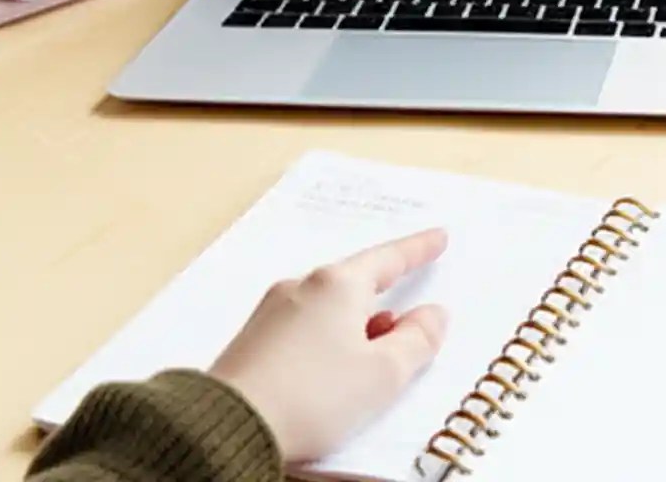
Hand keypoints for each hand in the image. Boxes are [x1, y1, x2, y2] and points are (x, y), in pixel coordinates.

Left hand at [210, 230, 448, 461]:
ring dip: (355, 334)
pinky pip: (304, 333)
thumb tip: (431, 316)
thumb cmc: (310, 398)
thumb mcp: (384, 374)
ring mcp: (272, 314)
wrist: (229, 428)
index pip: (389, 258)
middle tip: (406, 330)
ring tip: (367, 372)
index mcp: (338, 285)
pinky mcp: (254, 342)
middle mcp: (302, 288)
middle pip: (357, 289)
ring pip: (329, 314)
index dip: (418, 249)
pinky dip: (327, 348)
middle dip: (383, 308)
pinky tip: (329, 380)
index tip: (436, 238)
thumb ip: (418, 340)